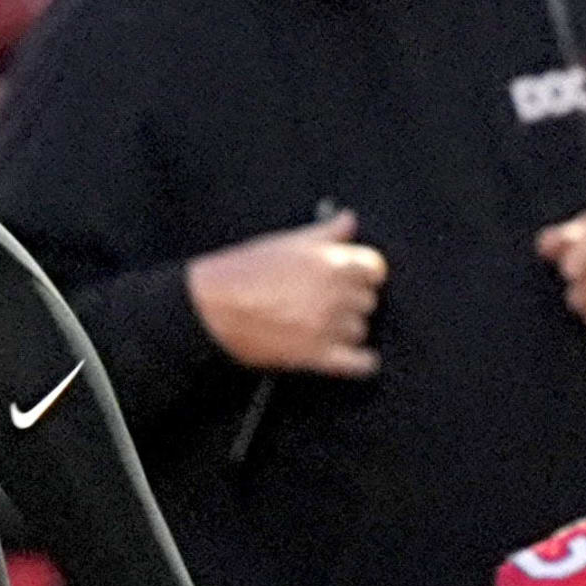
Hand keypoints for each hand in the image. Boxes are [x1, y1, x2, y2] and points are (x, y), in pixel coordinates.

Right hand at [187, 212, 385, 374]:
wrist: (210, 309)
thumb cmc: (242, 271)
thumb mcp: (285, 242)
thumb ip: (325, 233)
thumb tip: (349, 221)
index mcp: (330, 263)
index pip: (375, 269)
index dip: (362, 273)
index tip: (352, 278)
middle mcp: (334, 295)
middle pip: (368, 300)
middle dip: (350, 301)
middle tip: (326, 301)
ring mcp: (327, 327)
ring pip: (359, 330)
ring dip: (346, 329)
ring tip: (320, 324)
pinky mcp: (317, 356)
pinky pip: (359, 364)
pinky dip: (361, 362)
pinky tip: (356, 358)